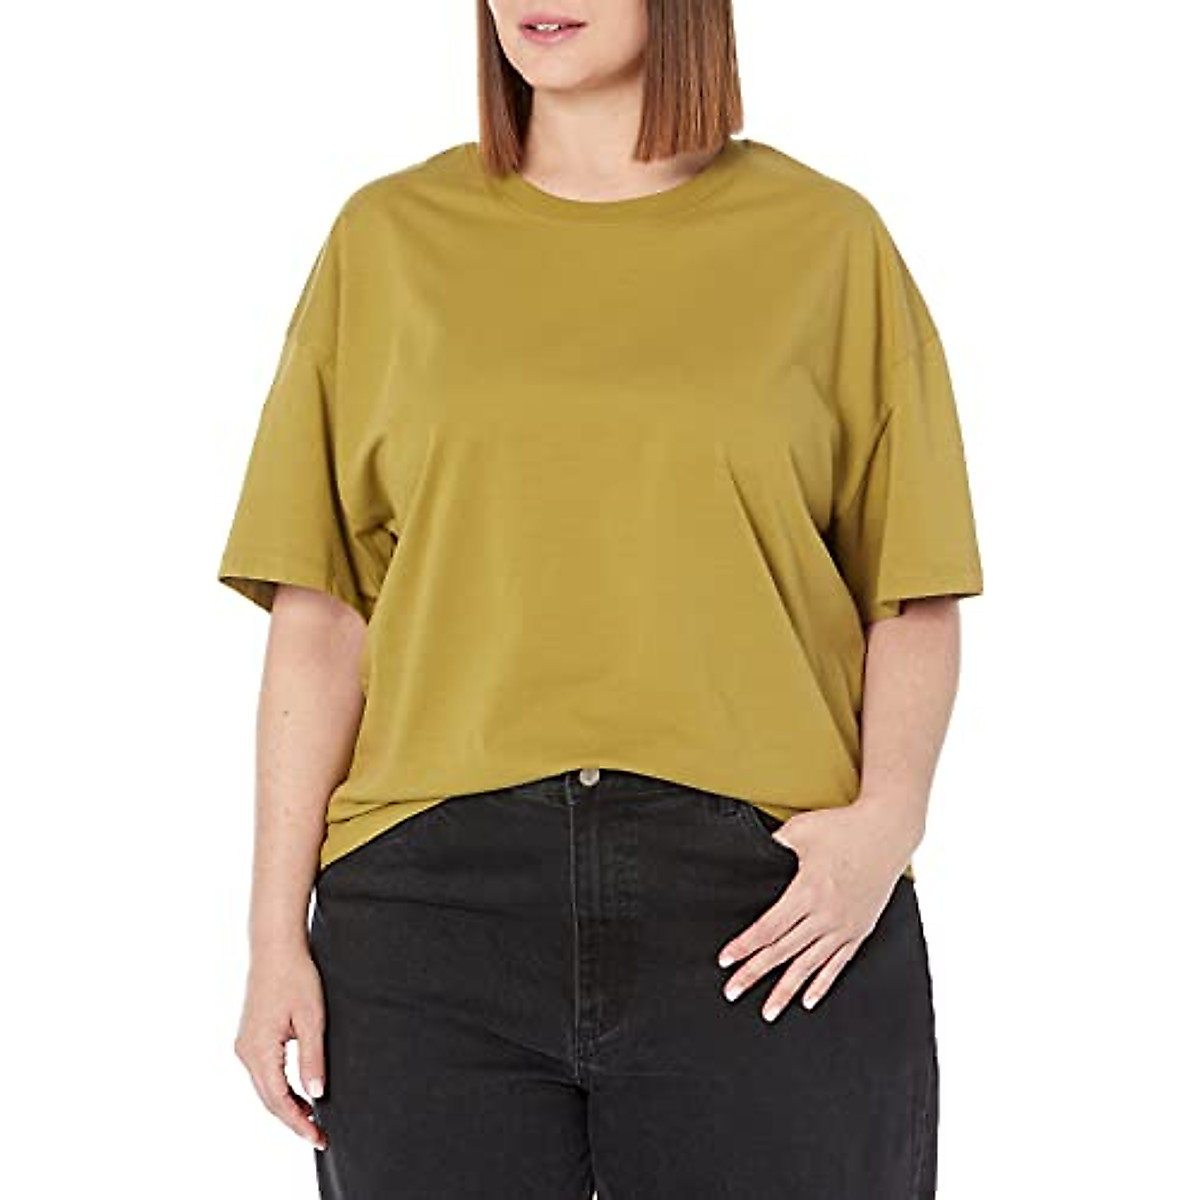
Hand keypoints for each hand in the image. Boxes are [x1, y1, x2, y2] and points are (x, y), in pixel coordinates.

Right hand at [233, 943, 328, 1150]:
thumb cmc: (296, 977)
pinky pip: (263, 1073)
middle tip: (319, 1135)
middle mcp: (245, 1052)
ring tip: (313, 1117)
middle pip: (268, 1099)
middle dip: (293, 1119)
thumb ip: (312, 1058)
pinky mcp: (249, 1037)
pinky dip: (280, 1087)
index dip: (299, 1122)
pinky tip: (298, 1092)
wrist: (275, 947)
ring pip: (264, 1088)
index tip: (319, 1138)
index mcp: (258, 1050)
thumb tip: (316, 1095)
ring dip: (286, 1104)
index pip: (278, 1100)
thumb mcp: (312, 1018)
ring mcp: (244, 1045)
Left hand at [715, 798, 921, 1019]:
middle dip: (755, 973)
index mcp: (807, 892)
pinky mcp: (859, 929)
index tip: (725, 960)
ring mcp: (845, 926)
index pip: (769, 928)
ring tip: (768, 1011)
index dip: (745, 946)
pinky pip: (837, 963)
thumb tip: (752, 853)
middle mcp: (826, 915)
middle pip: (783, 951)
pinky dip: (822, 983)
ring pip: (809, 965)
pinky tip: (808, 1000)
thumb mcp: (801, 830)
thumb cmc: (842, 827)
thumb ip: (774, 845)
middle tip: (732, 992)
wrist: (888, 831)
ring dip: (787, 989)